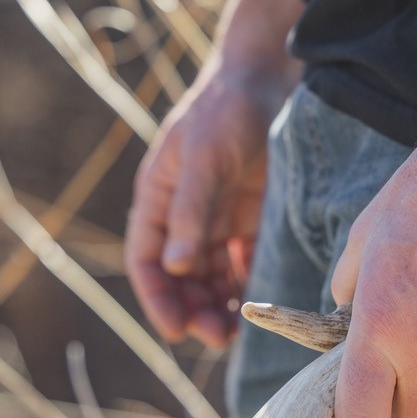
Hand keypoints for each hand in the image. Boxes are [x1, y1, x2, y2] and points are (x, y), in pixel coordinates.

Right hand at [125, 60, 288, 347]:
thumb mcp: (204, 158)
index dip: (158, 299)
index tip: (177, 330)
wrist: (269, 79)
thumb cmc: (226, 111)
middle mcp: (183, 217)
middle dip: (194, 310)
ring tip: (238, 332)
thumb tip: (175, 267)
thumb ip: (191, 212)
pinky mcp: (249, 219)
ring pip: (211, 277)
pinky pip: (242, 263)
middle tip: (219, 338)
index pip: (147, 262)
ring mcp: (216, 220)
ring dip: (219, 306)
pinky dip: (246, 286)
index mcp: (158, 201)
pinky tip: (260, 305)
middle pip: (180, 278)